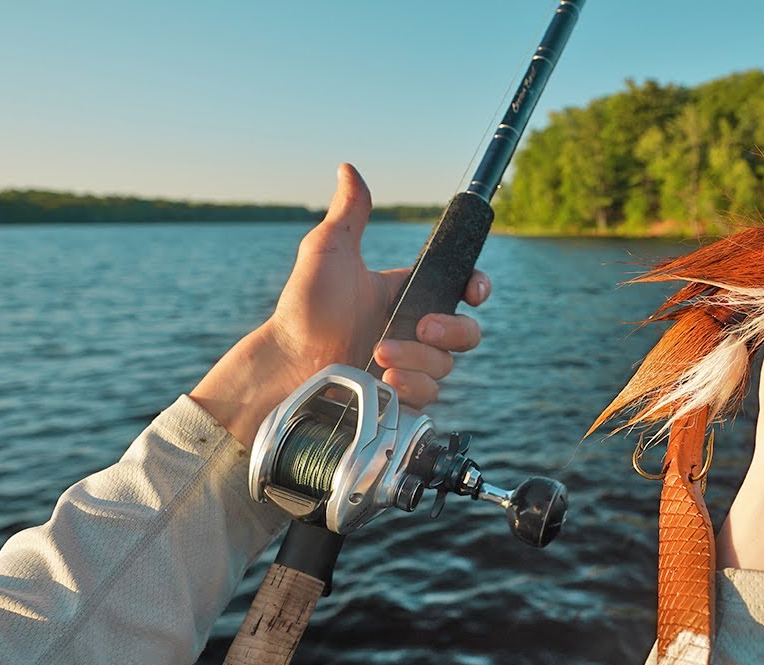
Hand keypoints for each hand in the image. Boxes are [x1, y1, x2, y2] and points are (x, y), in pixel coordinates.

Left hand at [191, 164, 488, 447]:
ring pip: (447, 366)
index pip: (459, 288)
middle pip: (467, 333)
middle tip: (421, 326)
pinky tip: (388, 380)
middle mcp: (414, 331)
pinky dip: (413, 386)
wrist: (287, 361)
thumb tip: (348, 168)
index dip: (476, 287)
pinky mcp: (401, 398)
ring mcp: (410, 366)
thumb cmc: (304, 307)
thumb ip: (349, 213)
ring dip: (419, 359)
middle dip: (453, 330)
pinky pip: (430, 395)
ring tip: (381, 353)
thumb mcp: (328, 251)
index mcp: (406, 295)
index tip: (473, 291)